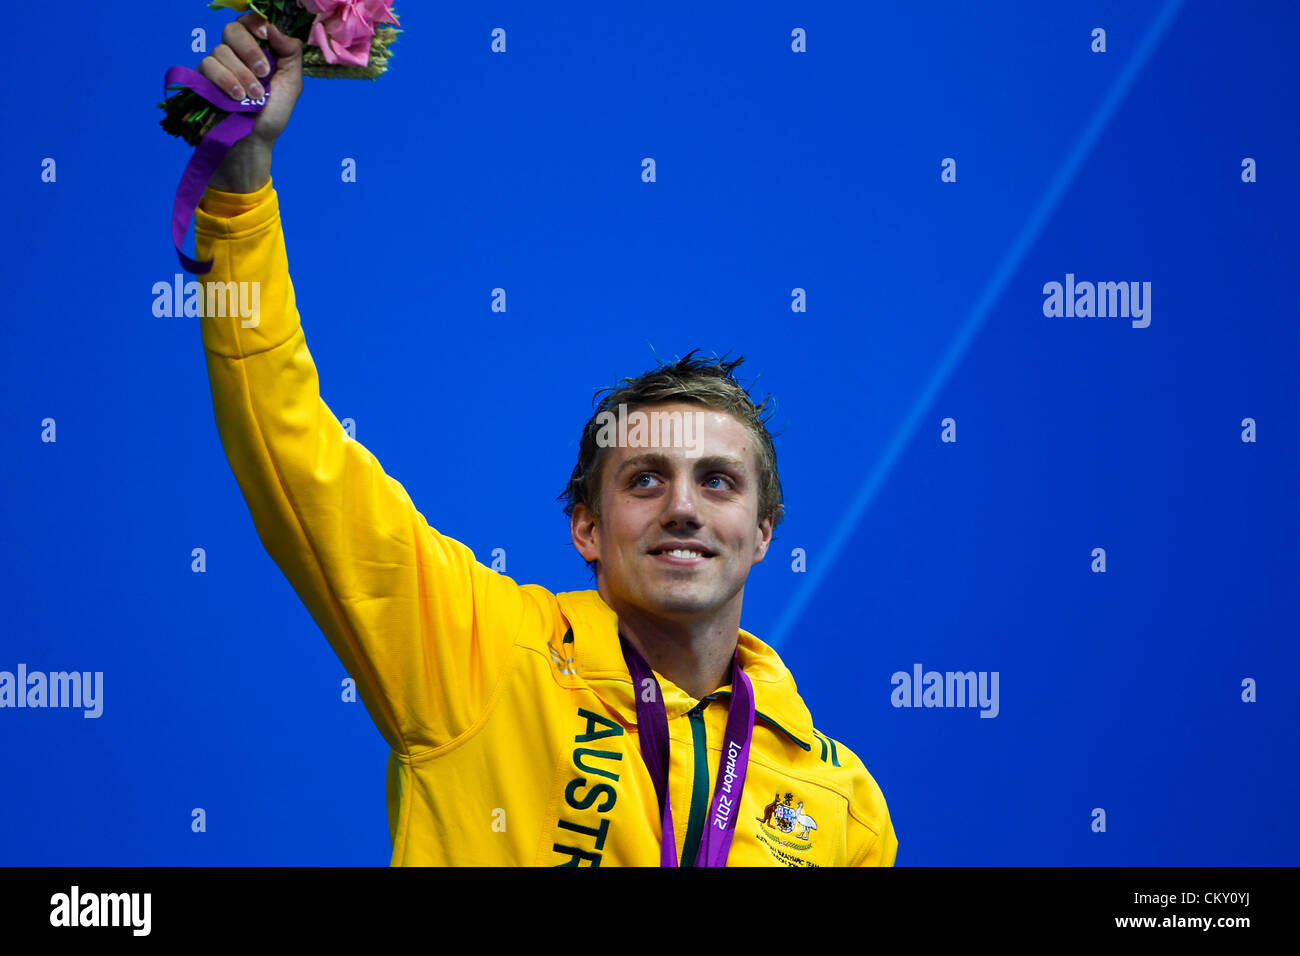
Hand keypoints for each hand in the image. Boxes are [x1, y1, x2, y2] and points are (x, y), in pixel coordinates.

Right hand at [201, 12, 303, 191]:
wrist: (252, 141)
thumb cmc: (271, 114)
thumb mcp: (291, 84)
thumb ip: (290, 54)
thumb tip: (276, 28)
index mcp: (257, 50)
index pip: (250, 23)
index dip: (255, 23)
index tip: (266, 36)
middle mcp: (235, 53)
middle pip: (233, 29)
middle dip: (250, 49)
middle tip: (264, 72)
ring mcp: (217, 64)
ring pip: (222, 50)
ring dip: (242, 74)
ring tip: (255, 96)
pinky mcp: (202, 78)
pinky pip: (209, 65)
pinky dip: (226, 79)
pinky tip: (237, 96)